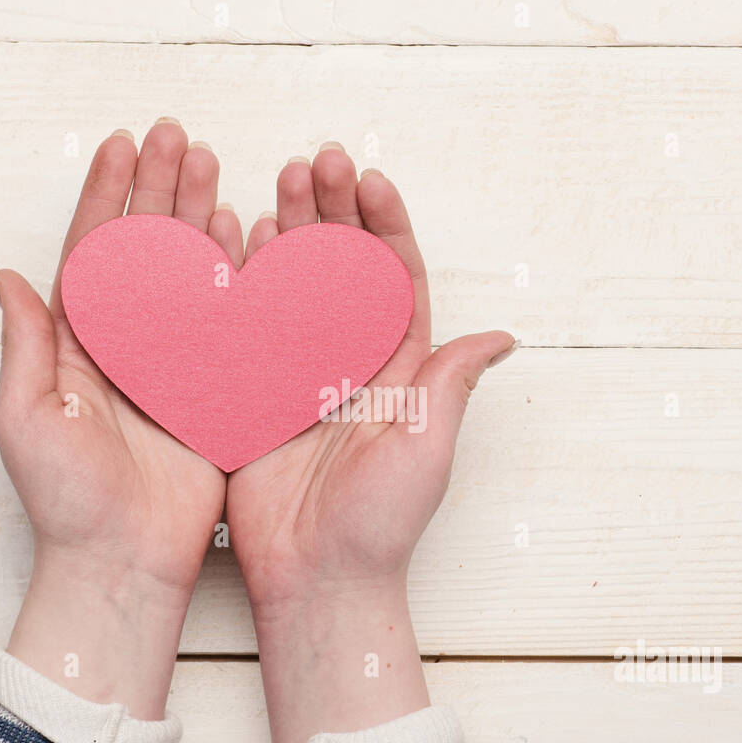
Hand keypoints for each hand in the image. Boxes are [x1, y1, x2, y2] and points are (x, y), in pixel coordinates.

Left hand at [0, 123, 242, 718]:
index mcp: (78, 344)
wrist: (122, 562)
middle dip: (158, 188)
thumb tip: (5, 275)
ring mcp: (172, 364)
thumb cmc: (67, 503)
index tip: (124, 146)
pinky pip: (227, 321)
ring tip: (212, 166)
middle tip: (177, 137)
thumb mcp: (27, 421)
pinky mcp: (212, 390)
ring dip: (197, 216)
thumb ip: (25, 347)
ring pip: (187, 273)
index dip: (107, 195)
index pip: (92, 250)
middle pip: (143, 247)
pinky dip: (236, 275)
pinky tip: (245, 234)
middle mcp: (127, 345)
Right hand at [226, 144, 516, 742]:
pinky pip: (248, 326)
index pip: (395, 279)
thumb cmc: (380, 525)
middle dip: (333, 211)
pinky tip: (236, 239)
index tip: (368, 180)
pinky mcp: (254, 396)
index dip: (384, 226)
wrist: (318, 580)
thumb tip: (505, 335)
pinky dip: (242, 281)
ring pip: (295, 287)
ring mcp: (299, 377)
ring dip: (290, 232)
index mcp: (399, 370)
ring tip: (278, 181)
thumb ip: (452, 383)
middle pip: (344, 270)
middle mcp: (350, 364)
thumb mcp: (427, 447)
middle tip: (315, 162)